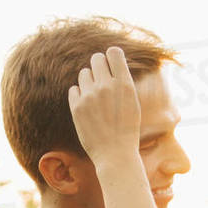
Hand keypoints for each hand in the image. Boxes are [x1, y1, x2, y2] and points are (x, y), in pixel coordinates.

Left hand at [67, 46, 140, 166]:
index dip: (112, 57)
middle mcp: (107, 86)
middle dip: (99, 67)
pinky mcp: (76, 106)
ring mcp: (90, 96)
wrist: (115, 155)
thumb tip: (111, 63)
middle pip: (96, 58)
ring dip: (89, 81)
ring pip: (84, 72)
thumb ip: (122, 82)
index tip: (112, 66)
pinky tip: (88, 108)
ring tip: (96, 98)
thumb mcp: (132, 103)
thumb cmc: (127, 129)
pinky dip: (80, 95)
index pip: (114, 52)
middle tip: (103, 81)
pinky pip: (74, 88)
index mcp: (124, 85)